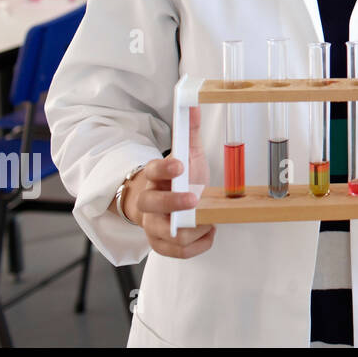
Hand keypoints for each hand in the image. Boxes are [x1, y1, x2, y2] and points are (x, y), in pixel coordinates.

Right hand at [123, 105, 214, 258]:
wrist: (156, 203)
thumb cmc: (176, 178)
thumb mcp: (186, 153)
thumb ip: (190, 132)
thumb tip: (194, 105)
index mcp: (153, 177)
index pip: (153, 170)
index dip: (164, 168)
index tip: (179, 164)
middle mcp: (148, 203)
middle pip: (151, 206)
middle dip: (173, 203)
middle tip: (194, 199)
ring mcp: (151, 226)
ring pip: (165, 234)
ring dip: (191, 229)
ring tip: (209, 219)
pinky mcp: (159, 244)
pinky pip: (175, 252)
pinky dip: (195, 246)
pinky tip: (208, 233)